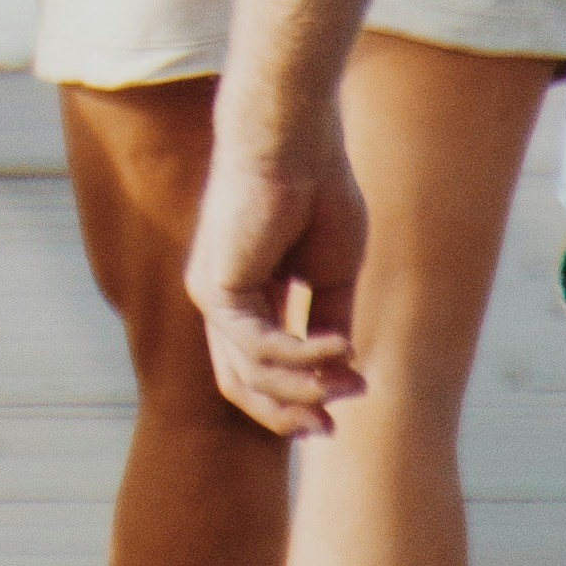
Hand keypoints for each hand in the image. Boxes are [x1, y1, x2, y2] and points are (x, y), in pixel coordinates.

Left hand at [186, 103, 370, 436]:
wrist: (299, 141)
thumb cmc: (319, 191)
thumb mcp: (332, 273)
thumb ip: (328, 322)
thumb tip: (338, 375)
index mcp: (249, 294)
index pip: (257, 368)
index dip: (298, 397)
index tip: (348, 401)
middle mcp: (222, 298)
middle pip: (242, 386)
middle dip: (289, 414)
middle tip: (335, 424)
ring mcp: (213, 295)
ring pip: (251, 375)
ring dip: (307, 388)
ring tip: (352, 379)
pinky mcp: (216, 287)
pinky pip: (258, 347)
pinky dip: (303, 356)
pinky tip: (340, 348)